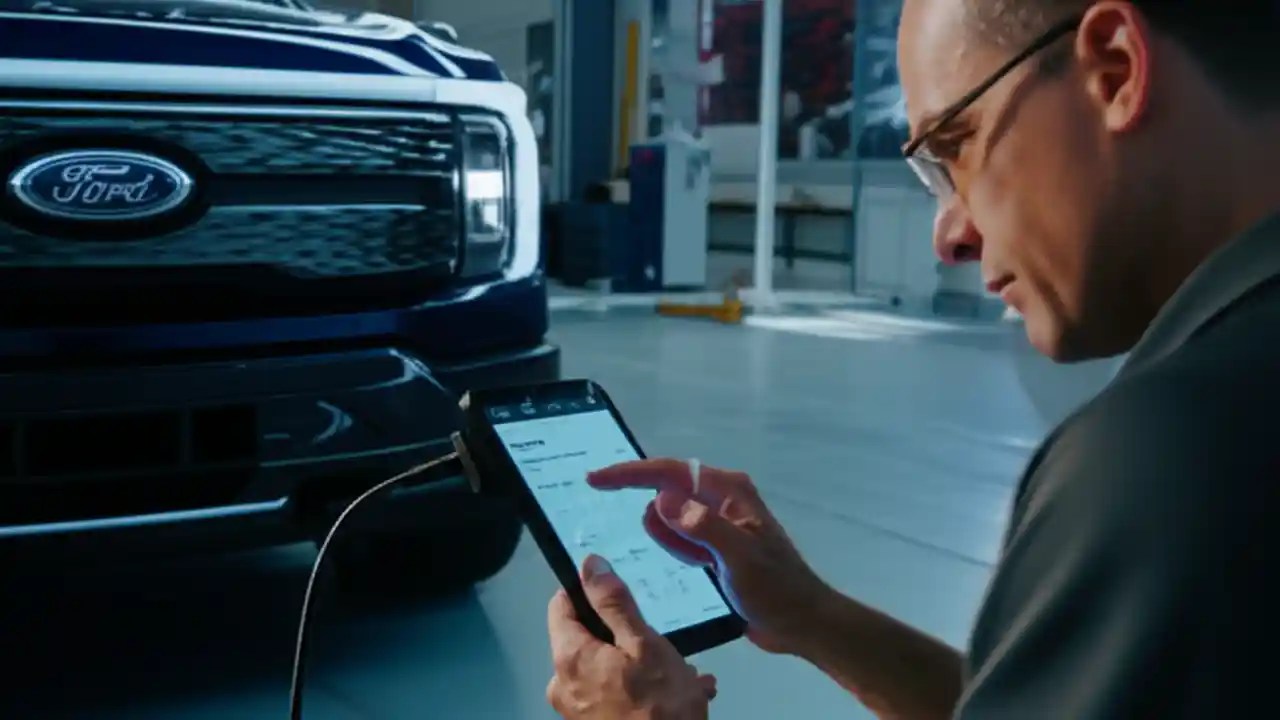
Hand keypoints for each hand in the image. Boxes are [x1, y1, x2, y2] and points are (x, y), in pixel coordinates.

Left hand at [546, 554, 718, 719]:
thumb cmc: (659, 706)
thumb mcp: (643, 644)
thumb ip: (614, 602)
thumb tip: (588, 564)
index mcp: (569, 657)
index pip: (561, 605)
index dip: (588, 592)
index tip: (620, 595)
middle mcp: (562, 684)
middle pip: (589, 638)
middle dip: (628, 635)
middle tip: (665, 645)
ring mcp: (577, 711)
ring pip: (609, 668)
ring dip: (645, 665)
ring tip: (684, 674)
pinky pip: (616, 695)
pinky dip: (644, 690)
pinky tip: (681, 695)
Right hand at [588, 459, 833, 656]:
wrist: (801, 621)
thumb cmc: (775, 588)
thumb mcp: (739, 557)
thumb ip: (703, 527)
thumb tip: (663, 500)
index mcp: (730, 492)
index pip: (672, 472)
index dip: (632, 473)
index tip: (596, 479)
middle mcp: (722, 500)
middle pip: (668, 487)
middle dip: (639, 494)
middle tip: (605, 504)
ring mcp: (718, 524)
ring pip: (672, 514)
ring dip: (659, 526)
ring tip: (666, 545)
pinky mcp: (715, 547)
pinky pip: (681, 536)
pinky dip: (668, 541)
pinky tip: (667, 550)